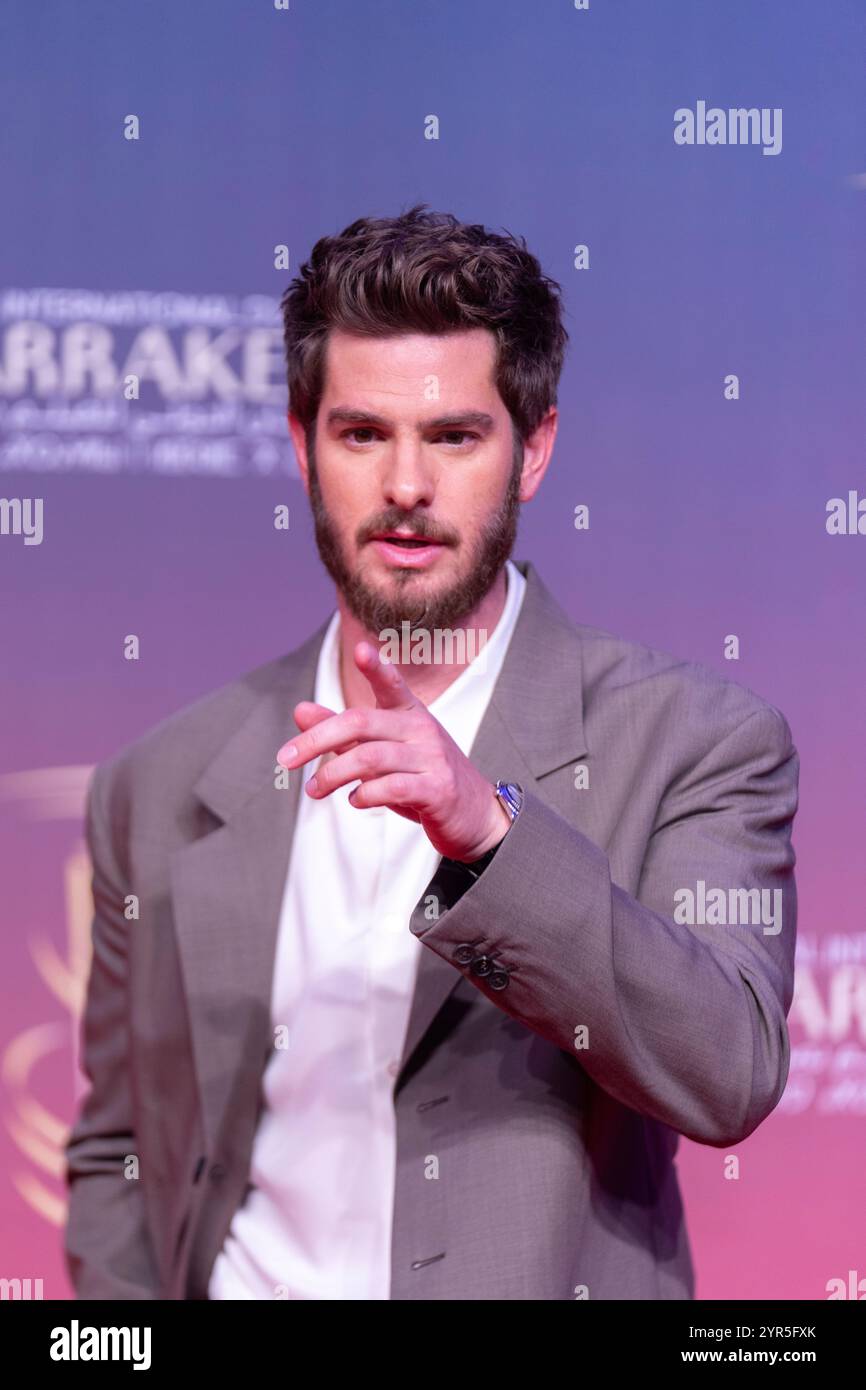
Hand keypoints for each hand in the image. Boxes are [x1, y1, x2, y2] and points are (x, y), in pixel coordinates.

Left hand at [276, 641, 511, 861]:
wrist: (474, 815)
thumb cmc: (421, 777)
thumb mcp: (381, 751)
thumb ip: (341, 733)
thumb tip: (299, 710)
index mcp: (409, 713)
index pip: (392, 683)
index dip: (376, 667)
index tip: (360, 650)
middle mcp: (422, 729)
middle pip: (361, 723)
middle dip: (317, 741)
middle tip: (285, 760)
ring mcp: (433, 759)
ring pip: (371, 757)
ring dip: (333, 775)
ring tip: (313, 790)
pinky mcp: (439, 790)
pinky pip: (394, 788)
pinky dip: (365, 795)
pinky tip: (355, 801)